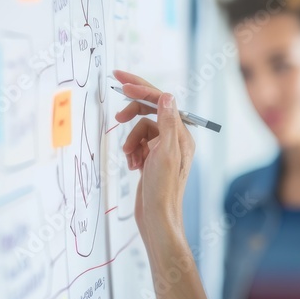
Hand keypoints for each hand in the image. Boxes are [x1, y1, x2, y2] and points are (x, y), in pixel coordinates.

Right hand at [114, 70, 194, 245]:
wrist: (157, 218)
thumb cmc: (163, 190)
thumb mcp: (165, 153)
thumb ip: (167, 123)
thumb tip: (166, 95)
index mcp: (182, 135)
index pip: (161, 101)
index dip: (140, 88)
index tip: (120, 80)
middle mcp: (175, 140)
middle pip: (150, 112)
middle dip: (133, 114)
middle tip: (117, 117)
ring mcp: (163, 150)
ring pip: (141, 130)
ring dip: (131, 140)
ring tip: (130, 156)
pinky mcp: (152, 160)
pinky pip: (138, 145)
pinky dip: (131, 151)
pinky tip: (132, 165)